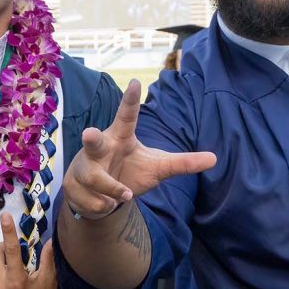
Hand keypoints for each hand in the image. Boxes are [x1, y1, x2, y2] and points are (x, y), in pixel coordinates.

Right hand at [61, 80, 215, 218]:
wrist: (100, 195)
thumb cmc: (130, 171)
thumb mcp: (158, 167)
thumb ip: (182, 163)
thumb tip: (215, 158)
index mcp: (120, 137)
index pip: (126, 116)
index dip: (130, 100)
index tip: (135, 82)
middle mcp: (98, 148)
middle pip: (93, 142)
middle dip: (91, 138)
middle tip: (89, 133)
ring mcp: (83, 166)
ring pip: (95, 179)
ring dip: (111, 190)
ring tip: (125, 195)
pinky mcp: (73, 186)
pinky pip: (91, 200)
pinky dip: (103, 206)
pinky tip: (105, 203)